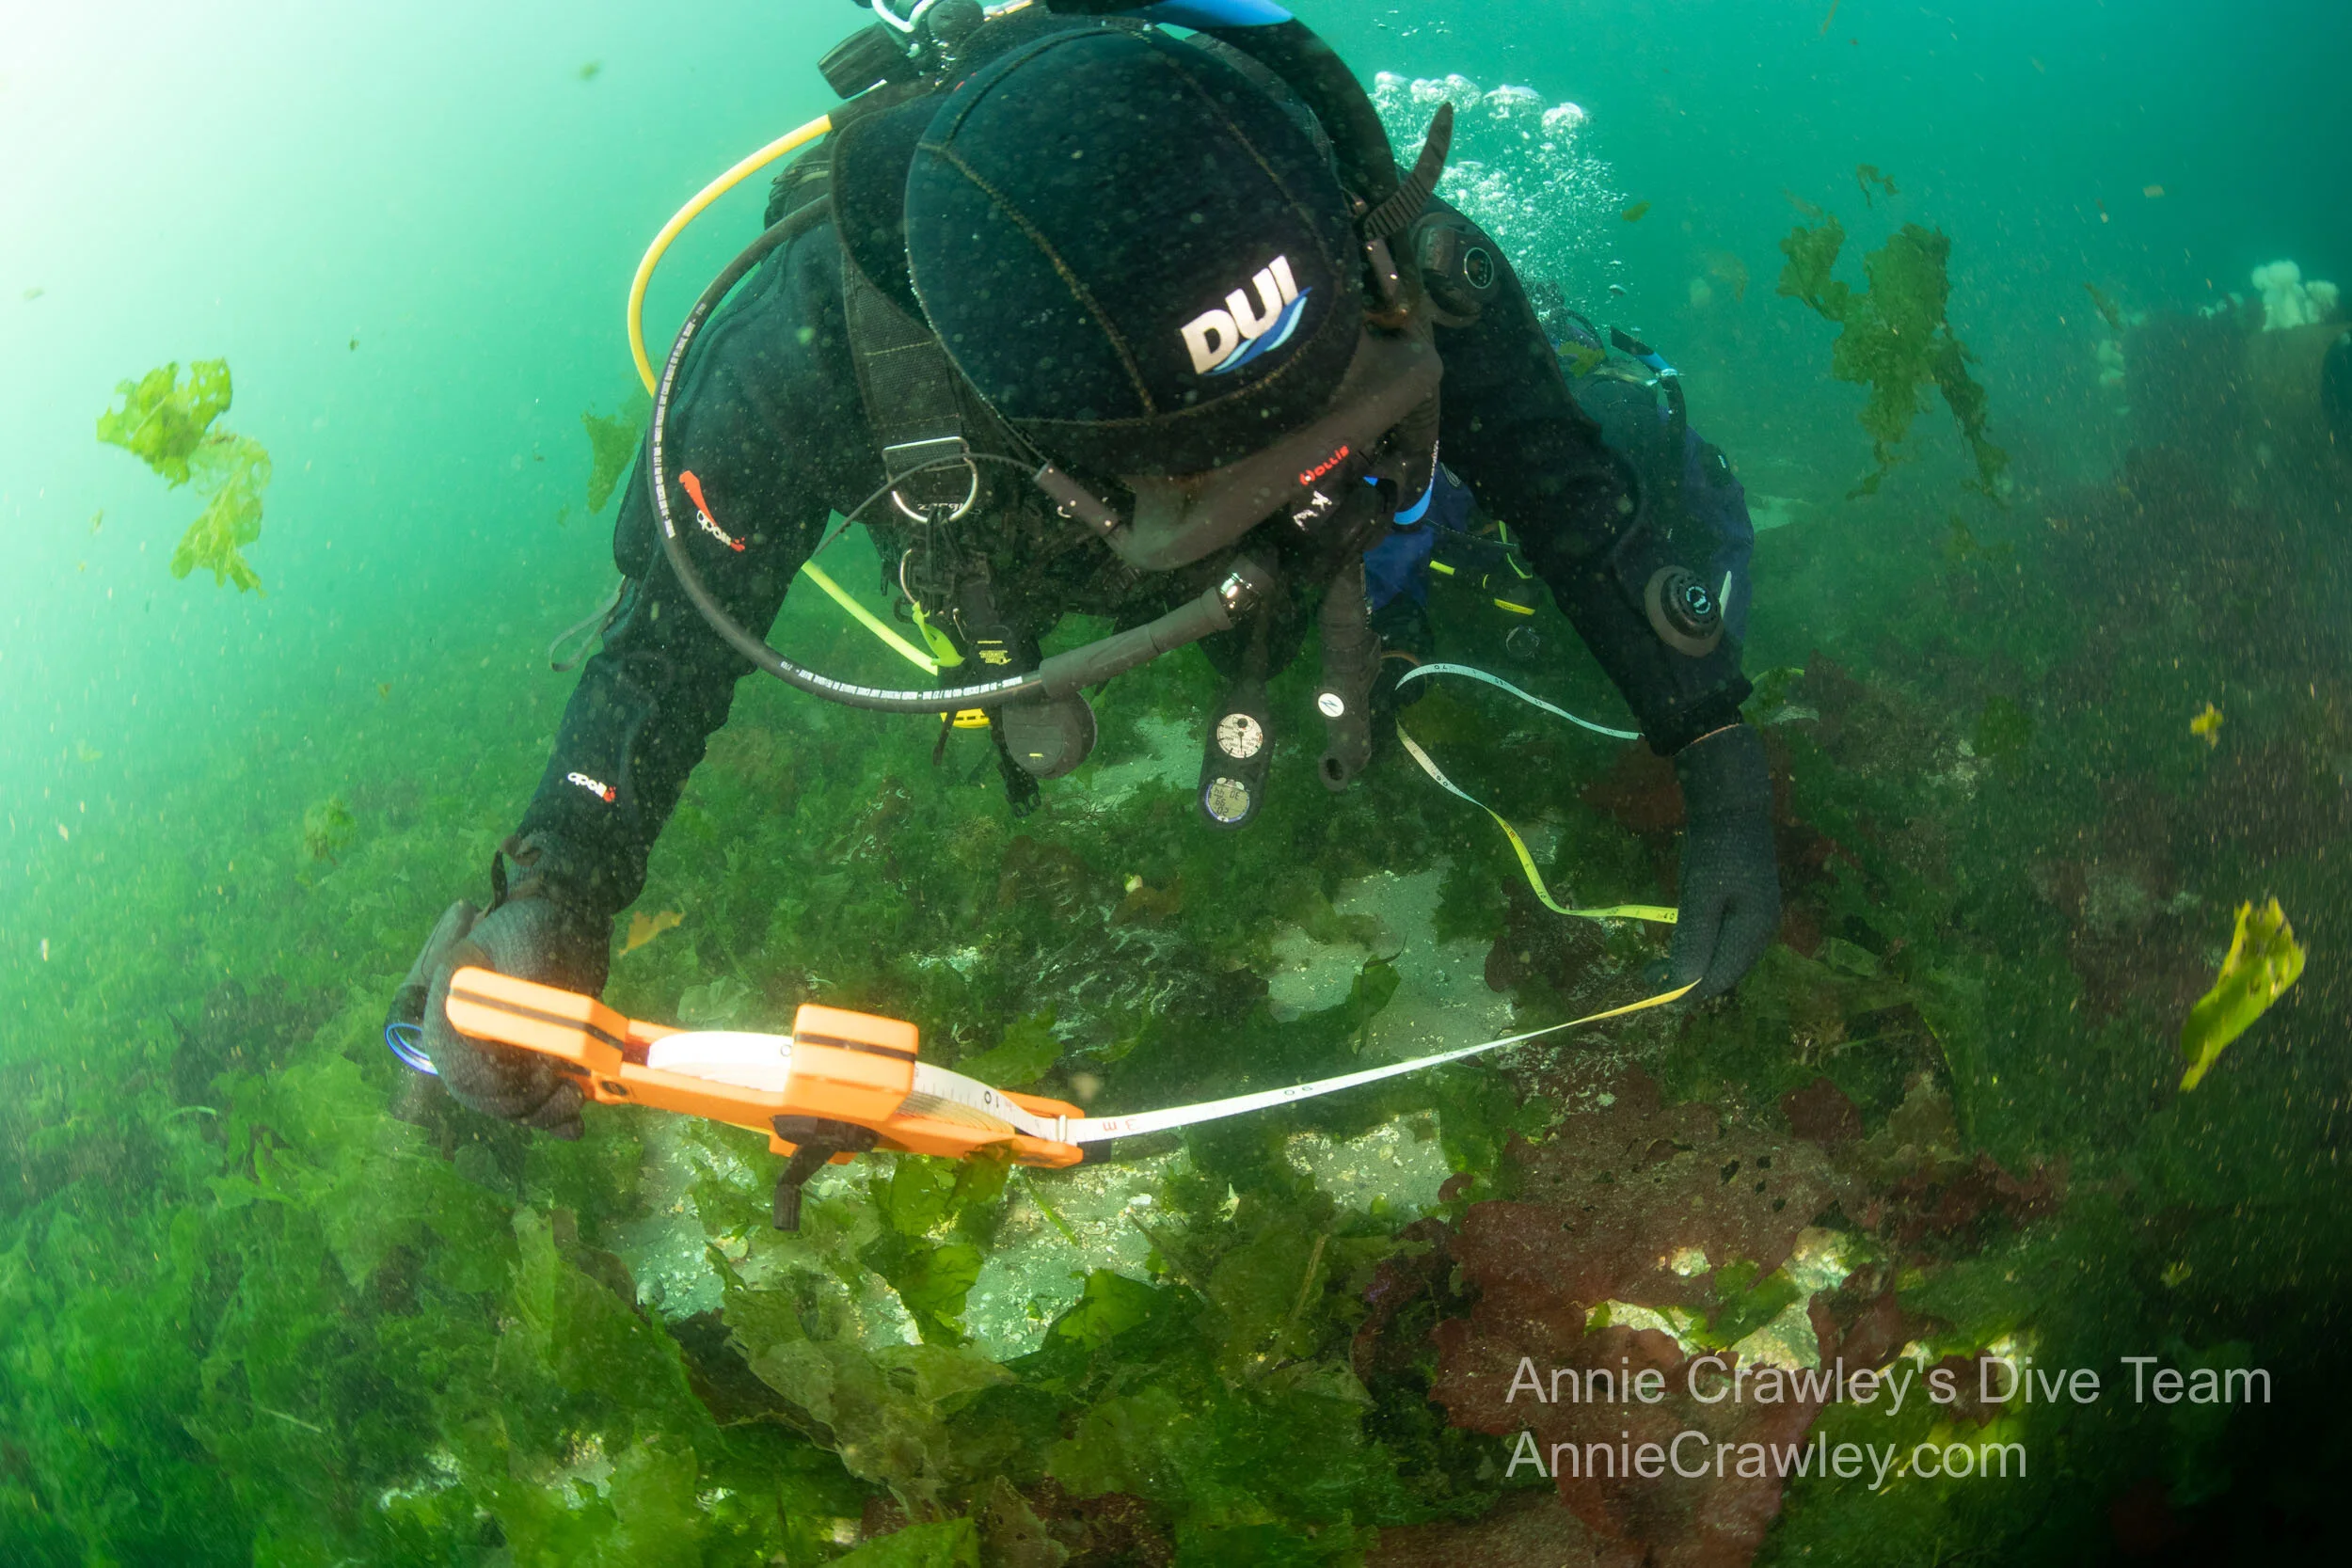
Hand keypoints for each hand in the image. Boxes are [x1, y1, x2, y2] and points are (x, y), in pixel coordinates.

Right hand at [390, 856, 608, 1136]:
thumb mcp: (531, 944)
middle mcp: (460, 1032)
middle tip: (565, 1090)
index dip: (490, 1077)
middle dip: (522, 1101)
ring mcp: (488, 1051)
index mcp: (451, 1000)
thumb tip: (524, 1042)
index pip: (455, 1056)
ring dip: (541, 1112)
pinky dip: (549, 1118)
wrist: (567, 922)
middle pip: (478, 1089)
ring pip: (504, 1103)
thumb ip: (521, 994)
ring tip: (576, 1099)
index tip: (535, 1074)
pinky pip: (525, 1103)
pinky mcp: (518, 1064)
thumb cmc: (543, 925)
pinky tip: (573, 1125)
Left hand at [1668, 724, 1779, 999]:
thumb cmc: (1715, 849)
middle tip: (1648, 977)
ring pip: (1723, 959)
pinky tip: (1681, 946)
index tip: (1652, 991)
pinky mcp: (1746, 907)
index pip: (1718, 979)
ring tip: (1658, 967)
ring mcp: (1756, 920)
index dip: (1685, 991)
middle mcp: (1760, 933)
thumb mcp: (1699, 896)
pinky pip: (1723, 943)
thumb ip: (1692, 941)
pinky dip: (1700, 950)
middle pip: (1723, 973)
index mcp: (1753, 932)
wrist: (1732, 806)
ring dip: (1692, 967)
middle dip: (1687, 981)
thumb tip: (1681, 985)